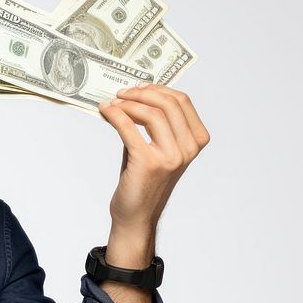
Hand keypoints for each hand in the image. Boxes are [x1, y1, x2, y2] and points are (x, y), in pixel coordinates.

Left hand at [98, 83, 210, 231]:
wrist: (136, 214)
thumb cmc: (144, 179)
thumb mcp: (157, 147)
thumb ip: (153, 123)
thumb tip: (133, 95)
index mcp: (196, 141)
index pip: (182, 101)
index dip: (158, 89)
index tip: (137, 88)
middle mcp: (188, 148)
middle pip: (168, 103)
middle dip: (141, 93)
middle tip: (121, 94)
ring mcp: (170, 156)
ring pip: (151, 113)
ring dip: (127, 103)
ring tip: (112, 104)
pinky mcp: (148, 162)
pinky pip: (129, 128)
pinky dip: (115, 115)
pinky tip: (106, 112)